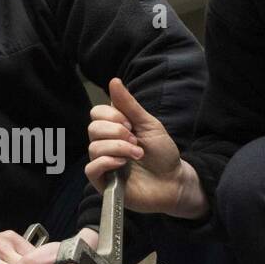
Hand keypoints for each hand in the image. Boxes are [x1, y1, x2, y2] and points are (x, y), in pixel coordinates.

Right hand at [86, 78, 204, 217]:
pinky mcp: (103, 182)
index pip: (96, 113)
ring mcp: (103, 163)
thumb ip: (129, 105)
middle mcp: (106, 145)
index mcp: (114, 129)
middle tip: (136, 140)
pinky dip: (106, 162)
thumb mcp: (148, 124)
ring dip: (118, 148)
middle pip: (93, 128)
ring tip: (137, 154)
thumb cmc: (162, 154)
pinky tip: (122, 164)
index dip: (111, 116)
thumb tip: (114, 80)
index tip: (131, 124)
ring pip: (93, 147)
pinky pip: (91, 168)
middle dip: (117, 132)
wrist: (173, 181)